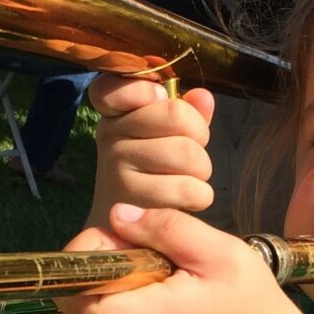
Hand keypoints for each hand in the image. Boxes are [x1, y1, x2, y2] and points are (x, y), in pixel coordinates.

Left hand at [59, 202, 303, 313]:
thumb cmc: (246, 305)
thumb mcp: (220, 253)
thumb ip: (167, 228)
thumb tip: (117, 214)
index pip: (76, 292)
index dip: (86, 258)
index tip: (124, 240)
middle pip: (75, 290)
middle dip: (101, 256)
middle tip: (150, 247)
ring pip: (87, 295)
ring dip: (114, 270)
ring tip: (162, 267)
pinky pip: (103, 305)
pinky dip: (122, 286)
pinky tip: (160, 284)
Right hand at [86, 77, 215, 223]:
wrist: (122, 229)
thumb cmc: (151, 172)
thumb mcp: (166, 135)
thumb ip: (186, 112)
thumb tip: (204, 97)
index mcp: (115, 112)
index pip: (115, 84)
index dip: (145, 89)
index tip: (158, 100)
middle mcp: (109, 135)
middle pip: (175, 113)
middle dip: (198, 135)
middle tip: (192, 152)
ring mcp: (116, 169)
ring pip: (186, 152)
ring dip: (202, 170)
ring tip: (190, 178)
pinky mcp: (131, 205)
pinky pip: (187, 189)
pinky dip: (200, 196)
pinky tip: (187, 200)